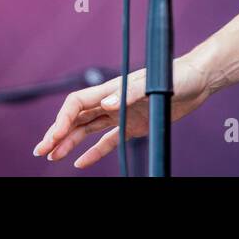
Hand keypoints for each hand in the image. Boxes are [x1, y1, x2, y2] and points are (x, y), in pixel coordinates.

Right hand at [32, 56, 210, 168]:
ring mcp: (121, 114)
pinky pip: (108, 141)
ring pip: (87, 130)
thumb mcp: (153, 84)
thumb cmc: (175, 76)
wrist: (196, 79)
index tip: (53, 136)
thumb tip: (106, 103)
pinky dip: (93, 152)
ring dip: (69, 142)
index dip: (62, 119)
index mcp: (112, 89)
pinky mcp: (133, 125)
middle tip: (41, 151)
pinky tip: (80, 163)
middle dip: (57, 133)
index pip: (77, 104)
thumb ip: (130, 93)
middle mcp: (112, 101)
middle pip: (76, 118)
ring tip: (52, 156)